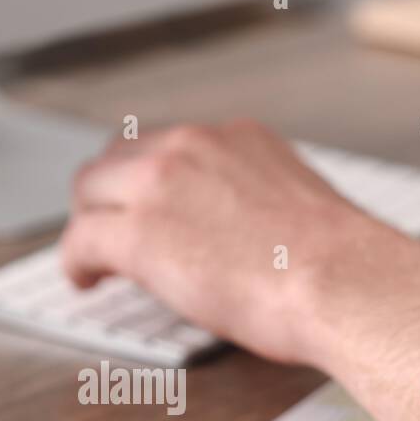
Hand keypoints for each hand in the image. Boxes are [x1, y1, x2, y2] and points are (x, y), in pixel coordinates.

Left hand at [60, 120, 419, 366]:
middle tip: (106, 230)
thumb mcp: (297, 204)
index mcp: (234, 139)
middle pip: (116, 159)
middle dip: (107, 196)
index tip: (144, 205)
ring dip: (87, 222)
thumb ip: (256, 203)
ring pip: (89, 191)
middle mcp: (191, 147)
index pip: (165, 146)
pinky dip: (76, 263)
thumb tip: (241, 235)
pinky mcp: (138, 234)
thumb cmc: (338, 264)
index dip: (144, 180)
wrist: (343, 281)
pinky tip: (85, 281)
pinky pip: (81, 240)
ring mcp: (159, 186)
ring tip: (92, 258)